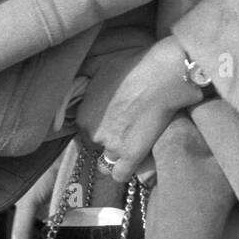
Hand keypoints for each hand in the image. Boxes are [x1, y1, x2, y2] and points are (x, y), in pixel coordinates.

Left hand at [74, 36, 200, 182]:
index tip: (111, 118)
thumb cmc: (133, 65)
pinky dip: (124, 171)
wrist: (162, 75)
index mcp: (83, 114)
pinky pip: (120, 175)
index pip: (84, 128)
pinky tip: (133, 160)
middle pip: (95, 145)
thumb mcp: (99, 63)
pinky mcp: (132, 155)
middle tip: (124, 126)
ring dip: (116, 155)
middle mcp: (93, 133)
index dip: (97, 123)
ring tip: (131, 142)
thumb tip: (75, 79)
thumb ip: (83, 75)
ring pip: (106, 162)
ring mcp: (112, 146)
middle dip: (107, 138)